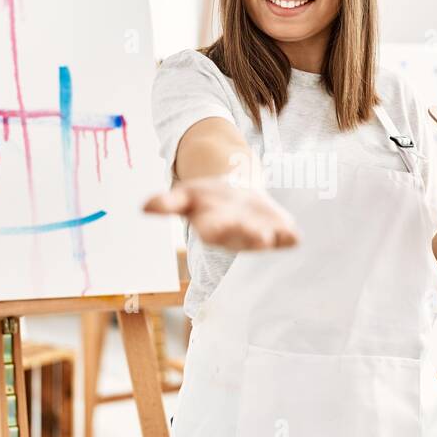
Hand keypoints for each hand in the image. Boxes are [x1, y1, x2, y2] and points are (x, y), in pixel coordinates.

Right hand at [143, 175, 300, 249]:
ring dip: (270, 238)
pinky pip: (287, 238)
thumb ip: (167, 202)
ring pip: (266, 241)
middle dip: (248, 235)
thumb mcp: (186, 196)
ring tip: (272, 233)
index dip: (216, 227)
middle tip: (256, 234)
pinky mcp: (280, 233)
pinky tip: (292, 234)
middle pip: (242, 237)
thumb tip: (143, 207)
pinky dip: (290, 237)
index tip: (215, 225)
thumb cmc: (207, 199)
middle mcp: (237, 236)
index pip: (214, 231)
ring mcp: (260, 236)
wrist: (237, 195)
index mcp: (213, 227)